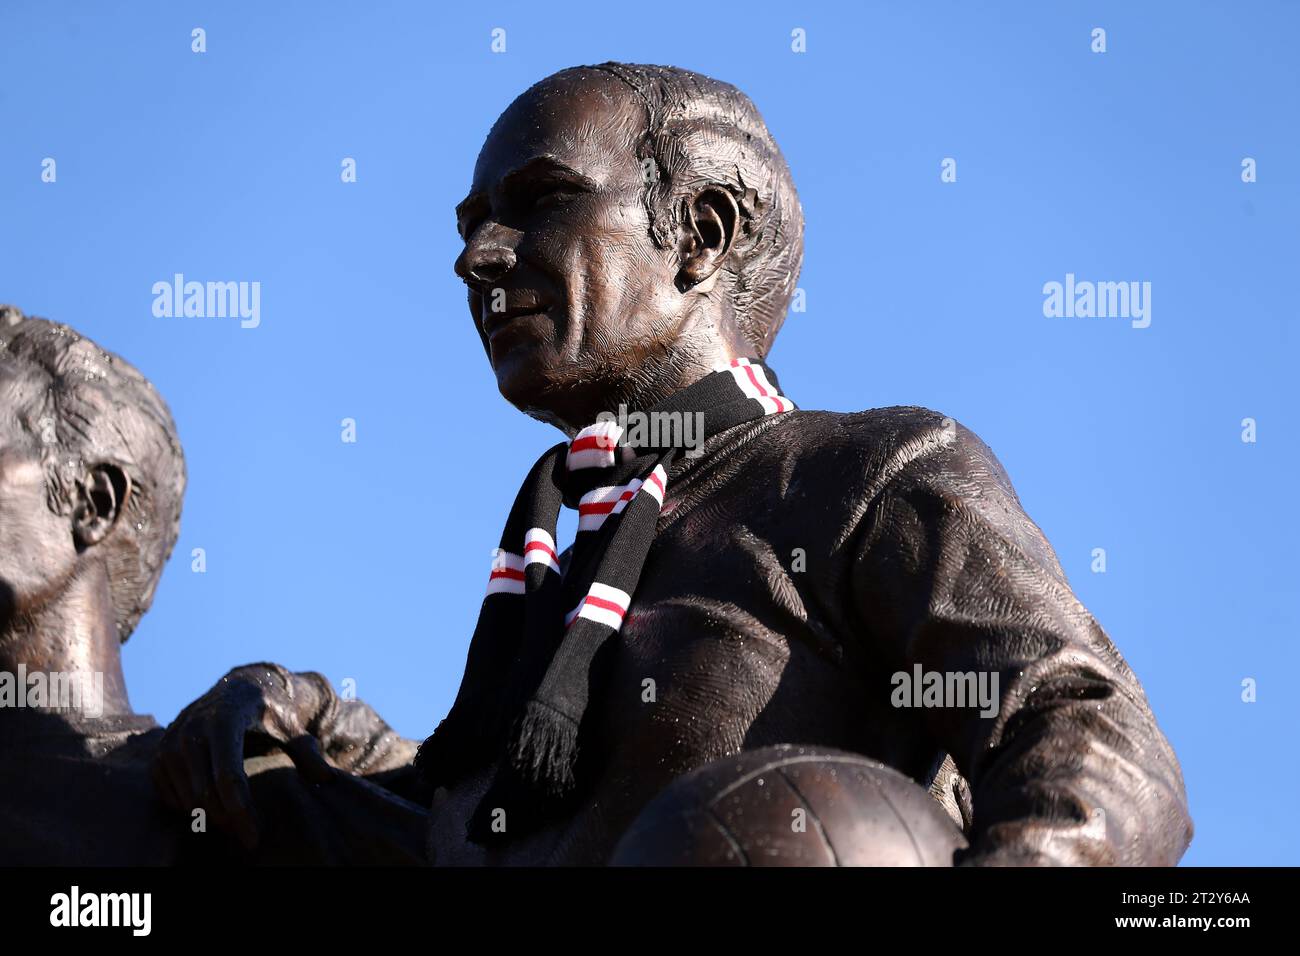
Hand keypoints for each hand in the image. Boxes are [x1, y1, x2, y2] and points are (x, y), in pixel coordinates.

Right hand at [152, 662, 338, 848]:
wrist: (237, 689)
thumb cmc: (269, 713)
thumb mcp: (291, 726)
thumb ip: (307, 751)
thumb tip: (328, 778)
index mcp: (226, 718)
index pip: (228, 775)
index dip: (241, 811)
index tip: (254, 837)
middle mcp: (192, 727)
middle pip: (205, 792)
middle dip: (228, 821)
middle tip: (248, 835)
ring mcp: (171, 741)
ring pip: (186, 798)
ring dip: (209, 819)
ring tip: (235, 824)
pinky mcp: (159, 754)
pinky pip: (168, 795)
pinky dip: (188, 809)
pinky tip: (212, 810)